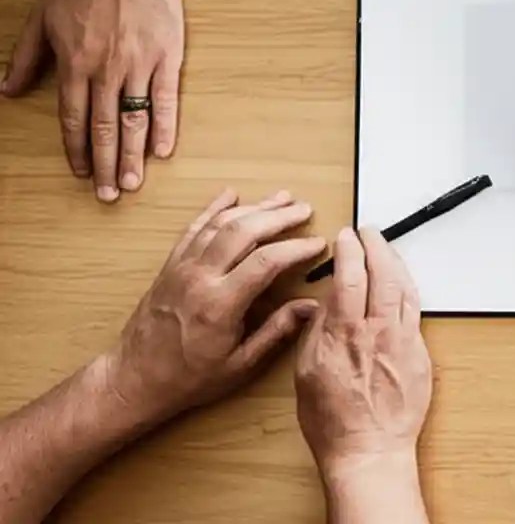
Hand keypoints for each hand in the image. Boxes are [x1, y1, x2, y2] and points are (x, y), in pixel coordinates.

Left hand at [3, 0, 183, 202]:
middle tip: (108, 195)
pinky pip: (166, 99)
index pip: (74, 119)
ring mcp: (138, 64)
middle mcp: (105, 70)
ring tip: (132, 183)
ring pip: (134, 120)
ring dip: (132, 155)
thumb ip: (26, 57)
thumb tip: (6, 89)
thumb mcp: (41, 18)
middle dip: (104, 165)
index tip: (80, 173)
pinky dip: (165, 126)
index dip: (76, 150)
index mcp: (74, 64)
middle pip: (105, 128)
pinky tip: (163, 149)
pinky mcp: (166, 56)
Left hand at [105, 189, 323, 423]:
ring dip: (253, 207)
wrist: (134, 379)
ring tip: (280, 199)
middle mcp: (198, 279)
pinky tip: (230, 196)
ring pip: (220, 224)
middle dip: (278, 216)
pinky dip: (214, 209)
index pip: (266, 262)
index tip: (318, 244)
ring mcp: (181, 268)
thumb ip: (277, 331)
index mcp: (219, 305)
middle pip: (244, 231)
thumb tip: (312, 307)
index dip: (296, 248)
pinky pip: (194, 229)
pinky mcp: (170, 267)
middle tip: (305, 209)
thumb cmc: (188, 378)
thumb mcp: (240, 365)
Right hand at [296, 228, 431, 480]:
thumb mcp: (306, 373)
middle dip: (377, 246)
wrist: (370, 451)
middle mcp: (378, 333)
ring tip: (385, 249)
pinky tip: (402, 282)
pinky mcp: (420, 354)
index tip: (345, 237)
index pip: (350, 277)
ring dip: (395, 262)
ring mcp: (404, 342)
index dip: (349, 251)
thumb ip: (317, 332)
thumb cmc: (332, 421)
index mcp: (345, 336)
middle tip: (369, 232)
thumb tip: (325, 302)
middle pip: (384, 274)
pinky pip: (416, 311)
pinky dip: (408, 288)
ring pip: (405, 288)